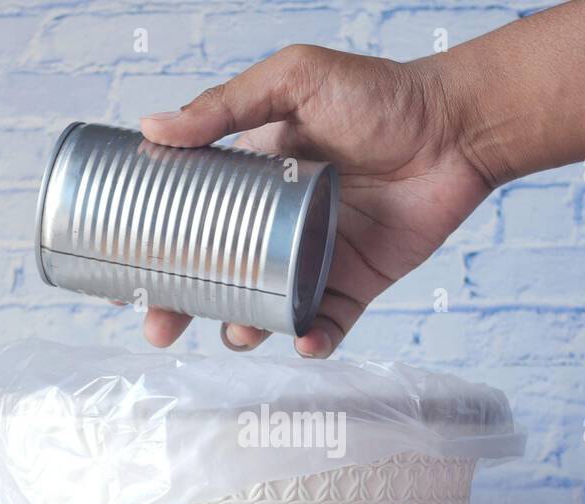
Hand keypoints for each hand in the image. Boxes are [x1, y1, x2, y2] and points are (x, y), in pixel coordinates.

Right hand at [138, 45, 491, 357]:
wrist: (457, 127)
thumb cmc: (379, 95)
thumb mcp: (294, 81)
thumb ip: (227, 105)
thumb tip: (152, 128)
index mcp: (252, 180)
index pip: (191, 222)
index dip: (156, 252)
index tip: (127, 278)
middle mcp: (277, 225)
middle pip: (218, 277)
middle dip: (185, 308)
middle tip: (161, 327)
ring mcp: (315, 258)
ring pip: (265, 308)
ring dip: (244, 328)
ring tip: (239, 329)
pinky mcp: (357, 284)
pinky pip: (327, 323)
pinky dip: (312, 340)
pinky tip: (303, 341)